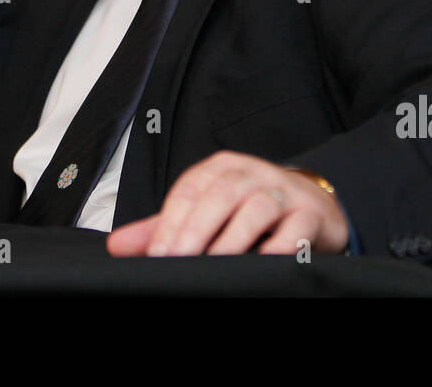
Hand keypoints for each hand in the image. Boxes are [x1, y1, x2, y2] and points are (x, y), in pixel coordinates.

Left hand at [107, 151, 349, 256]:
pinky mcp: (310, 215)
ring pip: (258, 207)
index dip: (170, 221)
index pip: (190, 189)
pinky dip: (279, 246)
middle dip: (197, 229)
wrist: (314, 206)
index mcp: (221, 168)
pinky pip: (296, 228)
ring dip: (234, 237)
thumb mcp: (207, 211)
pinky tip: (261, 263)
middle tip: (179, 259)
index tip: (156, 253)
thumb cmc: (252, 209)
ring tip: (216, 263)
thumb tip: (117, 246)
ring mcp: (283, 192)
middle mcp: (252, 173)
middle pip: (221, 194)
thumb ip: (164, 227)